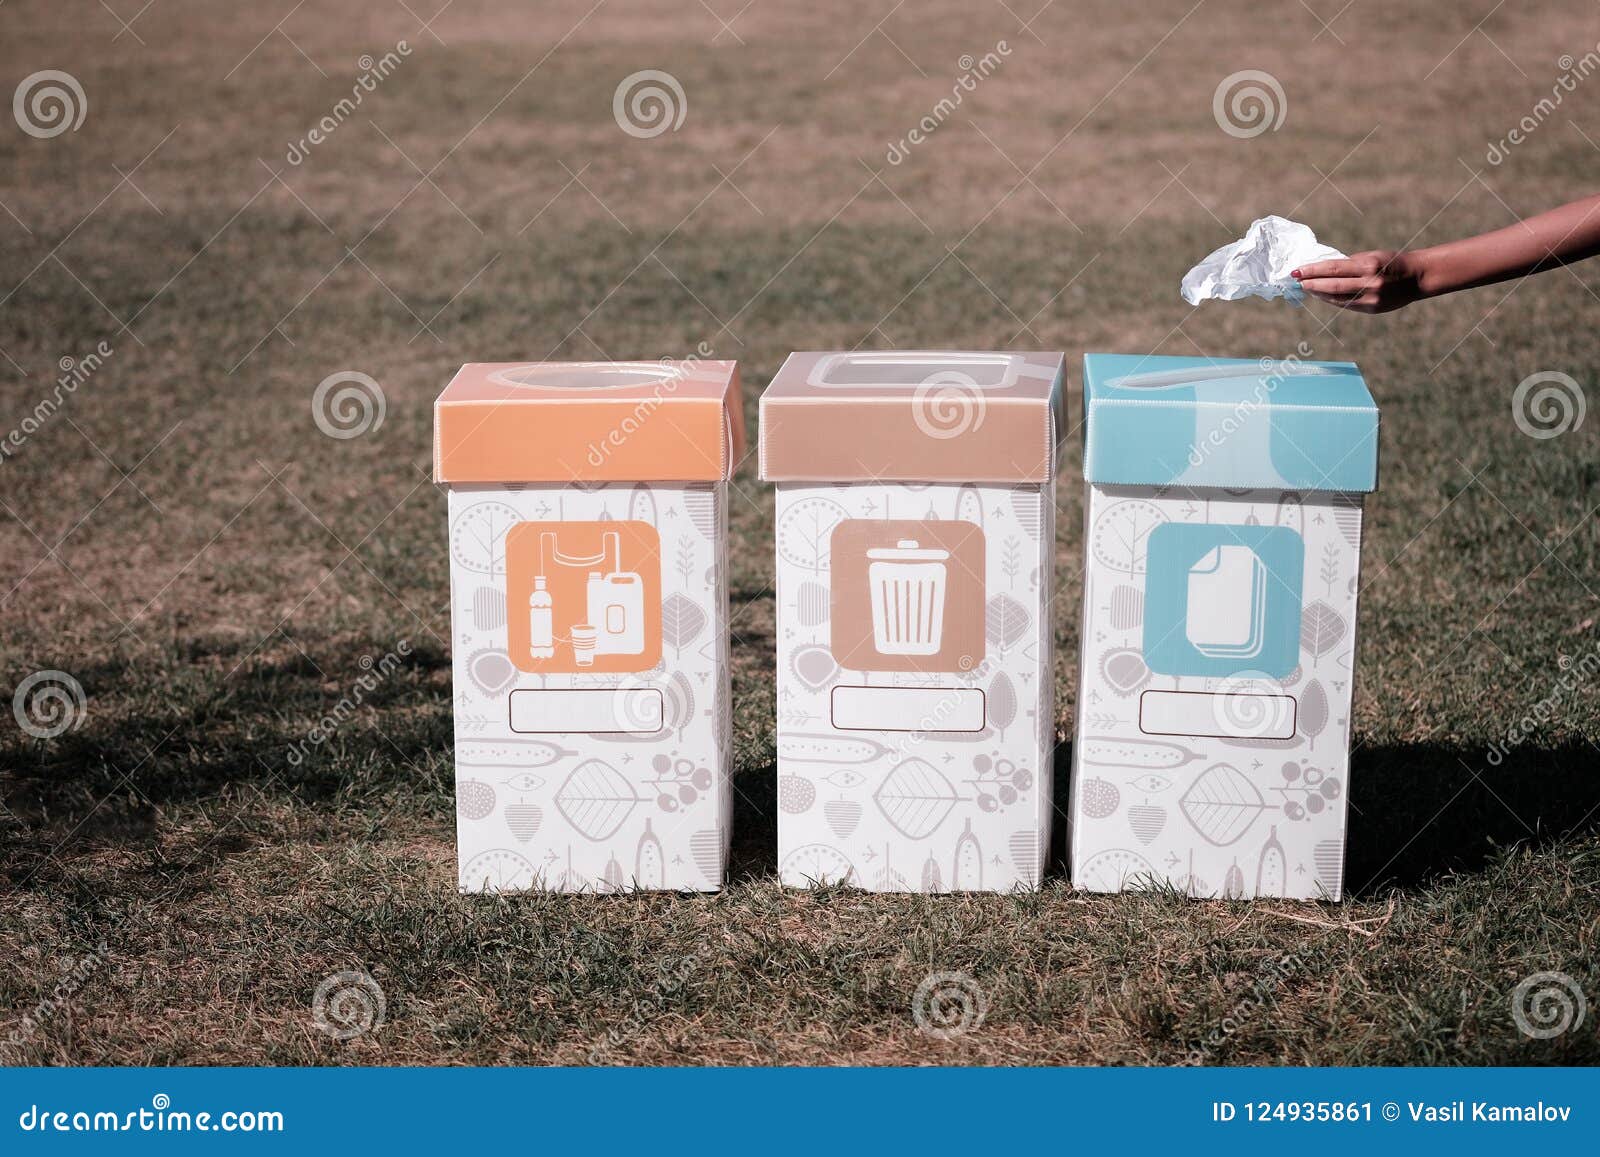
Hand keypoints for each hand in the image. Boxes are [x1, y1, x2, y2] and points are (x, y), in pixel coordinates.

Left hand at [1292, 250, 1427, 313]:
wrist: (1418, 277)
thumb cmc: (1393, 262)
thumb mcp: (1373, 256)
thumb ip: (1351, 264)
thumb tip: (1324, 269)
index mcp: (1369, 266)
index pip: (1334, 268)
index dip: (1314, 270)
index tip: (1298, 270)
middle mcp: (1370, 283)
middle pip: (1333, 284)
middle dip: (1312, 283)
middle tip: (1296, 280)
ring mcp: (1371, 298)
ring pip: (1337, 298)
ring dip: (1319, 293)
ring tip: (1306, 288)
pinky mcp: (1372, 309)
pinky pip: (1346, 305)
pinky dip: (1332, 300)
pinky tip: (1322, 296)